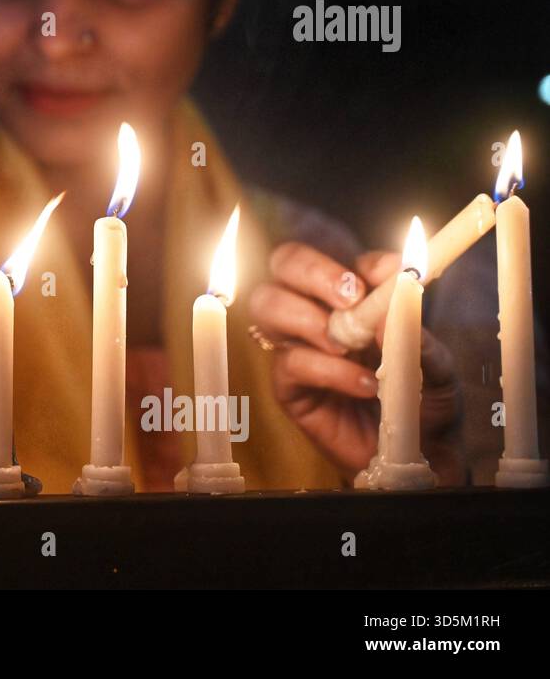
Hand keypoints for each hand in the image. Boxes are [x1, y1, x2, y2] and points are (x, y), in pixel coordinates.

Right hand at [249, 243, 461, 483]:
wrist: (416, 452)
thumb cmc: (423, 399)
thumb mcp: (436, 363)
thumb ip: (414, 331)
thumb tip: (387, 309)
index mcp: (351, 295)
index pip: (336, 252)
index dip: (355, 260)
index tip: (386, 276)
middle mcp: (317, 310)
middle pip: (284, 262)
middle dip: (311, 270)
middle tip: (349, 296)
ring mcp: (297, 345)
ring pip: (268, 304)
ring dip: (307, 318)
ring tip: (346, 344)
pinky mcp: (289, 385)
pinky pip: (290, 363)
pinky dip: (328, 370)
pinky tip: (362, 384)